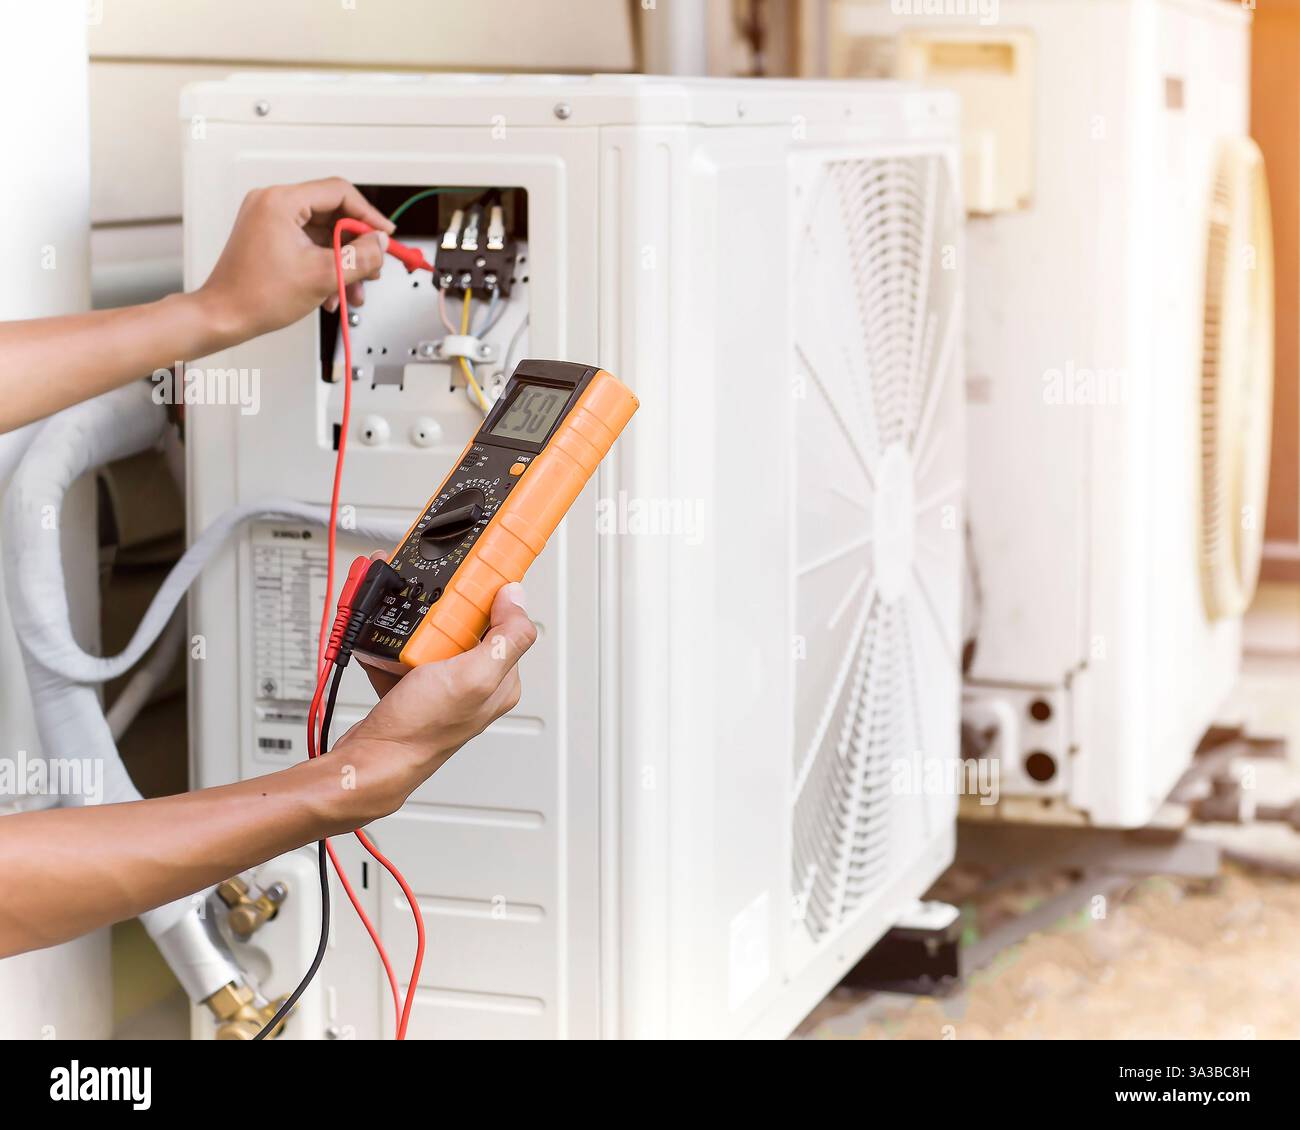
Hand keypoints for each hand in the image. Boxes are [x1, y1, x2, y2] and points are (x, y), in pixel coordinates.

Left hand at [195, 177, 394, 342]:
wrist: (224, 317)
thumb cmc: (257, 296)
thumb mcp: (323, 275)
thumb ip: (360, 255)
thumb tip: (380, 243)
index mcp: (281, 202)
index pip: (339, 193)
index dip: (369, 215)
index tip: (385, 235)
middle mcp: (272, 204)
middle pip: (333, 214)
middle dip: (356, 246)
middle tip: (372, 267)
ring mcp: (270, 221)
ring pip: (323, 234)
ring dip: (343, 262)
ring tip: (353, 289)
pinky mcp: (270, 238)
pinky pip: (309, 245)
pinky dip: (325, 266)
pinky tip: (333, 291)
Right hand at [335, 583, 536, 821]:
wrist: (372, 760)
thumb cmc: (421, 730)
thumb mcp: (474, 677)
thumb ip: (506, 637)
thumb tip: (518, 597)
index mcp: (502, 680)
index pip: (506, 624)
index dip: (487, 600)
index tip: (465, 586)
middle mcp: (477, 684)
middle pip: (467, 626)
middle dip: (442, 613)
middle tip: (427, 617)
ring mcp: (445, 687)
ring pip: (434, 637)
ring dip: (414, 628)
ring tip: (404, 633)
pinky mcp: (416, 689)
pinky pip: (407, 654)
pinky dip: (393, 647)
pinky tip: (386, 648)